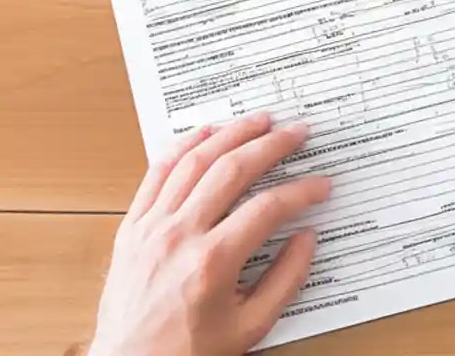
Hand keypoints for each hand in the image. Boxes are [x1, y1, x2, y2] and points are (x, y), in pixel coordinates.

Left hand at [89, 113, 331, 355]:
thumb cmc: (187, 352)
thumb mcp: (251, 326)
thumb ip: (285, 279)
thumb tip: (306, 238)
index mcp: (212, 263)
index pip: (268, 208)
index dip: (302, 191)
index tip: (321, 186)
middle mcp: (180, 236)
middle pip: (232, 170)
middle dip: (271, 145)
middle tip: (297, 132)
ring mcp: (152, 227)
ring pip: (193, 161)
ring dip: (230, 134)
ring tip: (258, 121)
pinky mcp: (132, 226)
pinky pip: (156, 173)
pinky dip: (182, 147)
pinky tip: (204, 133)